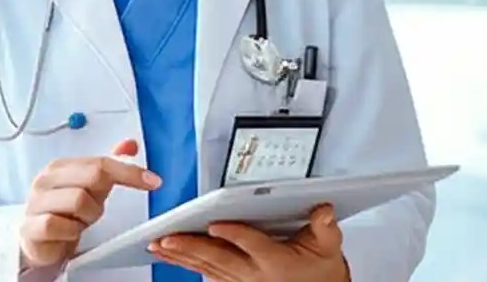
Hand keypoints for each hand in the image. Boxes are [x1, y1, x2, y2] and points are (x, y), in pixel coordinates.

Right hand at [19, 139, 161, 269]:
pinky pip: (59, 225)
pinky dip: (71, 232)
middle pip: (92, 177)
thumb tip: (130, 145)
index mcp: (61, 167)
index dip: (129, 172)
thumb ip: (108, 167)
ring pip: (79, 202)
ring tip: (79, 222)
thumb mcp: (88, 188)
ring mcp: (36, 202)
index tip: (153, 182)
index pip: (101, 162)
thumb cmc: (63, 212)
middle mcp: (46, 180)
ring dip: (88, 217)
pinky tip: (69, 234)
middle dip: (101, 197)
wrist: (35, 240)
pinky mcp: (31, 227)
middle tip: (96, 209)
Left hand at [150, 204, 349, 281]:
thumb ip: (325, 228)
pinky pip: (206, 274)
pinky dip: (186, 264)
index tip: (217, 224)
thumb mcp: (329, 247)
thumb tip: (323, 210)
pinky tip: (169, 256)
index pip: (252, 245)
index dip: (234, 235)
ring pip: (206, 268)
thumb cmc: (320, 270)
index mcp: (276, 261)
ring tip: (158, 244)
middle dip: (191, 247)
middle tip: (167, 238)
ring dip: (181, 256)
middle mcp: (255, 275)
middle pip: (219, 259)